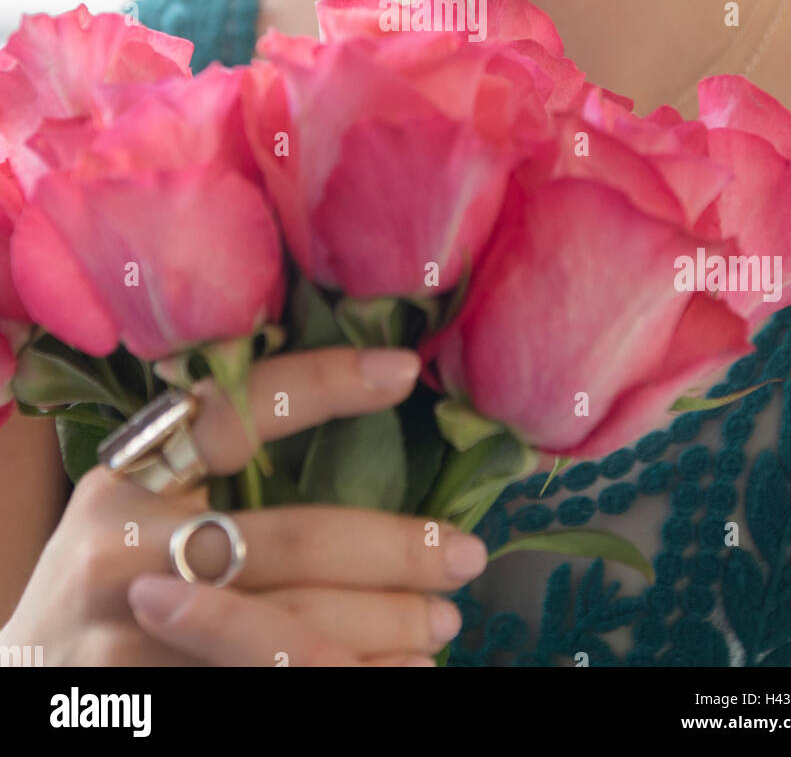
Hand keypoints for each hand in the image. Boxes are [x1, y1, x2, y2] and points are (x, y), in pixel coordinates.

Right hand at [2, 347, 486, 665]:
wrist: (23, 681)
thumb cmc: (104, 582)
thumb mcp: (135, 511)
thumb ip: (210, 479)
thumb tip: (360, 452)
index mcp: (128, 477)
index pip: (232, 413)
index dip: (318, 384)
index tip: (402, 370)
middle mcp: (123, 550)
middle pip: (290, 541)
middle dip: (395, 548)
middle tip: (466, 553)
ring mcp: (134, 634)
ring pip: (293, 629)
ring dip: (383, 624)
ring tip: (443, 621)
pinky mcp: (148, 701)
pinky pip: (270, 686)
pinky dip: (346, 677)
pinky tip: (393, 671)